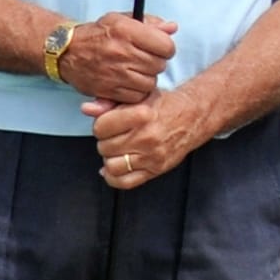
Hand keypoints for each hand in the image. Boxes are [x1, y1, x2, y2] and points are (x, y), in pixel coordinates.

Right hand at [60, 13, 177, 104]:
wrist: (68, 52)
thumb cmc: (97, 35)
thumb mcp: (122, 20)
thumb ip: (150, 23)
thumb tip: (172, 28)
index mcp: (127, 31)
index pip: (166, 46)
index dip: (166, 48)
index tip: (159, 49)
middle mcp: (122, 52)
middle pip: (159, 66)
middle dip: (156, 63)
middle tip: (145, 61)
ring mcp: (115, 73)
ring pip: (149, 83)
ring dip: (146, 79)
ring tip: (136, 72)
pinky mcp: (108, 90)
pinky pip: (135, 96)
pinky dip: (136, 92)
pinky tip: (129, 83)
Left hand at [84, 88, 210, 188]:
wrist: (193, 116)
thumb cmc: (162, 105)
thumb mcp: (137, 97)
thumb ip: (109, 103)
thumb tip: (86, 109)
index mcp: (142, 114)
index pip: (100, 127)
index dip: (101, 125)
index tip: (109, 123)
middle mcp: (147, 136)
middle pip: (104, 147)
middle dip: (105, 141)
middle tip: (116, 136)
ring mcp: (152, 156)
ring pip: (111, 165)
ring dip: (110, 158)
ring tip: (119, 149)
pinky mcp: (156, 169)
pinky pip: (124, 182)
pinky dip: (114, 177)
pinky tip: (117, 166)